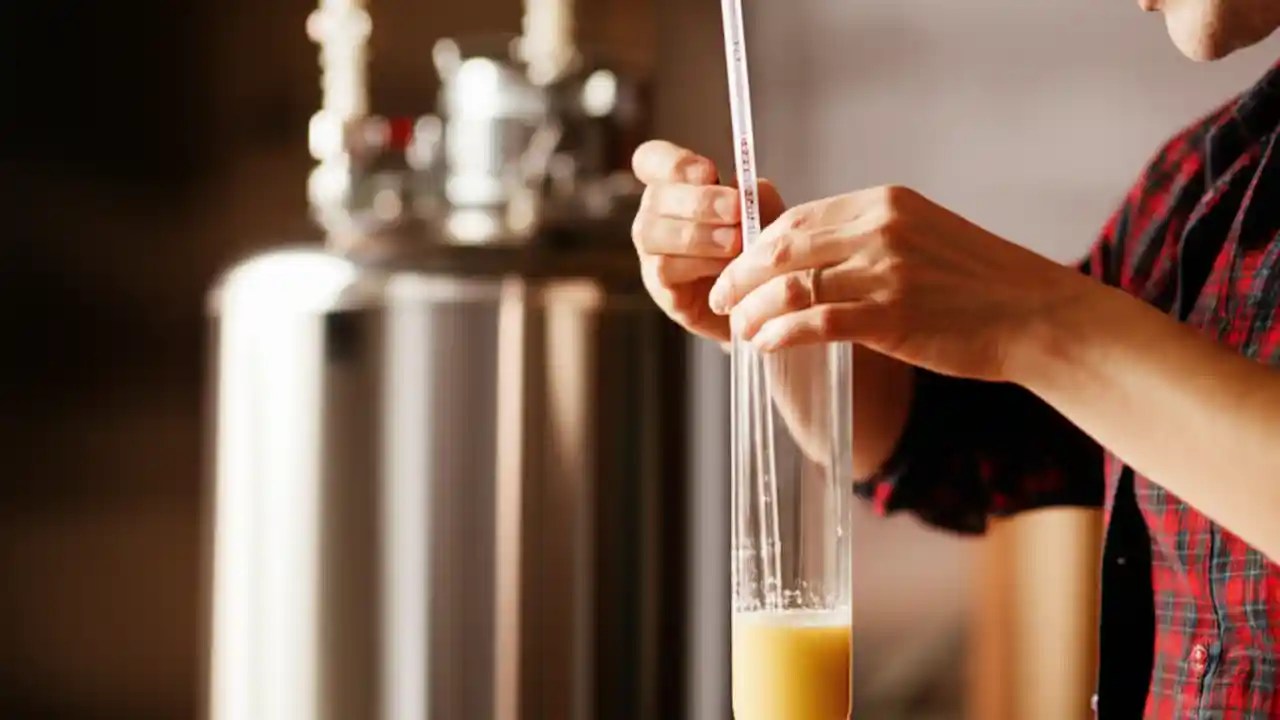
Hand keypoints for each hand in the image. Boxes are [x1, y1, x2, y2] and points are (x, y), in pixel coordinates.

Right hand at [630, 140, 785, 342]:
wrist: (761, 303)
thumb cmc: (756, 249)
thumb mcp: (766, 215)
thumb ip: (758, 197)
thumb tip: (750, 187)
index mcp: (674, 187)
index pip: (650, 159)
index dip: (672, 162)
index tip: (709, 172)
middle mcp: (655, 216)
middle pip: (654, 196)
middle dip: (699, 201)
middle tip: (736, 210)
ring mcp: (652, 252)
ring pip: (653, 233)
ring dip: (697, 234)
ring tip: (735, 242)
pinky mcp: (660, 287)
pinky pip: (665, 268)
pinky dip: (697, 264)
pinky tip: (725, 269)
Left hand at [707, 186, 1094, 381]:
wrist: (1037, 315)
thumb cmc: (977, 284)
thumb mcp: (921, 237)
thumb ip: (867, 239)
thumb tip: (805, 259)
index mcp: (885, 202)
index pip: (797, 218)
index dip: (755, 246)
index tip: (736, 269)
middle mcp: (882, 228)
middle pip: (783, 248)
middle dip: (740, 276)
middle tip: (721, 300)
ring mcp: (887, 271)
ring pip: (792, 286)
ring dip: (754, 310)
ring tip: (740, 330)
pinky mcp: (893, 316)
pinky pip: (816, 322)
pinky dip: (781, 333)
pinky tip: (766, 345)